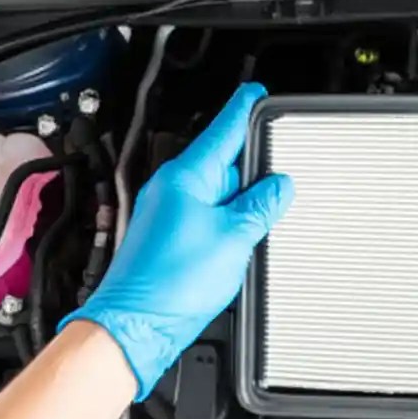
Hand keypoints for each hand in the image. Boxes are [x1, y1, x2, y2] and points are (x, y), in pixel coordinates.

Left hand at [62, 83, 292, 399]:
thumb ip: (261, 206)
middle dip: (254, 167)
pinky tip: (241, 239)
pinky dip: (229, 220)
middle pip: (224, 161)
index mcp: (186, 176)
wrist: (137, 325)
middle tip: (281, 177)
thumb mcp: (234, 238)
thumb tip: (279, 186)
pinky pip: (209, 215)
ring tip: (261, 220)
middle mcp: (173, 188)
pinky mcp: (172, 235)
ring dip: (243, 200)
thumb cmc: (171, 283)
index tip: (258, 94)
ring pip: (218, 192)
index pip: (223, 128)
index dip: (245, 108)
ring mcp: (170, 211)